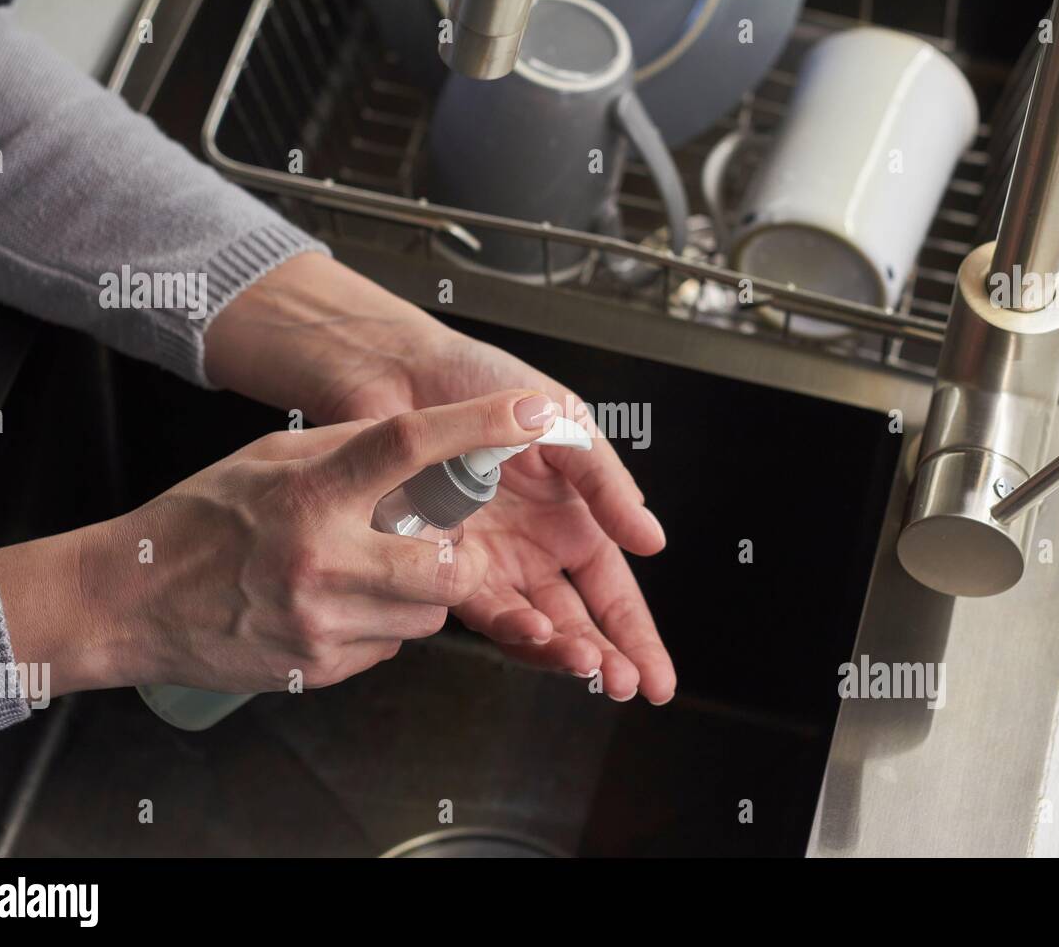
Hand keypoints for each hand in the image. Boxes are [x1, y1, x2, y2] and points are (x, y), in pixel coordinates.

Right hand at [0, 391, 552, 697]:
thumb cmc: (200, 520)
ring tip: (369, 572)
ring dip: (420, 593)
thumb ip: (347, 449)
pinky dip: (382, 626)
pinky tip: (339, 606)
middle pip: (449, 564)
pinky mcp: (319, 668)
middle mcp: (321, 559)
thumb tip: (424, 439)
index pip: (409, 445)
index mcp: (310, 491)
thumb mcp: (269, 457)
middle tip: (432, 541)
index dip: (480, 425)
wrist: (130, 601)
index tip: (531, 413)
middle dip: (456, 556)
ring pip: (430, 614)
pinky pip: (392, 647)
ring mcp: (321, 622)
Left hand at [204, 254, 675, 703]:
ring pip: (536, 627)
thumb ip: (607, 484)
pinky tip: (537, 632)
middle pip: (581, 621)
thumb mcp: (564, 425)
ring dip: (565, 652)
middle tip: (628, 686)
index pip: (614, 591)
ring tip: (588, 663)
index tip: (659, 678)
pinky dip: (514, 630)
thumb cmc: (482, 384)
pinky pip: (484, 612)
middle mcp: (533, 548)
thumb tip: (652, 539)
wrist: (399, 372)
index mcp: (572, 518)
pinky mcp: (443, 566)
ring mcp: (489, 562)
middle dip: (608, 658)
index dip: (638, 636)